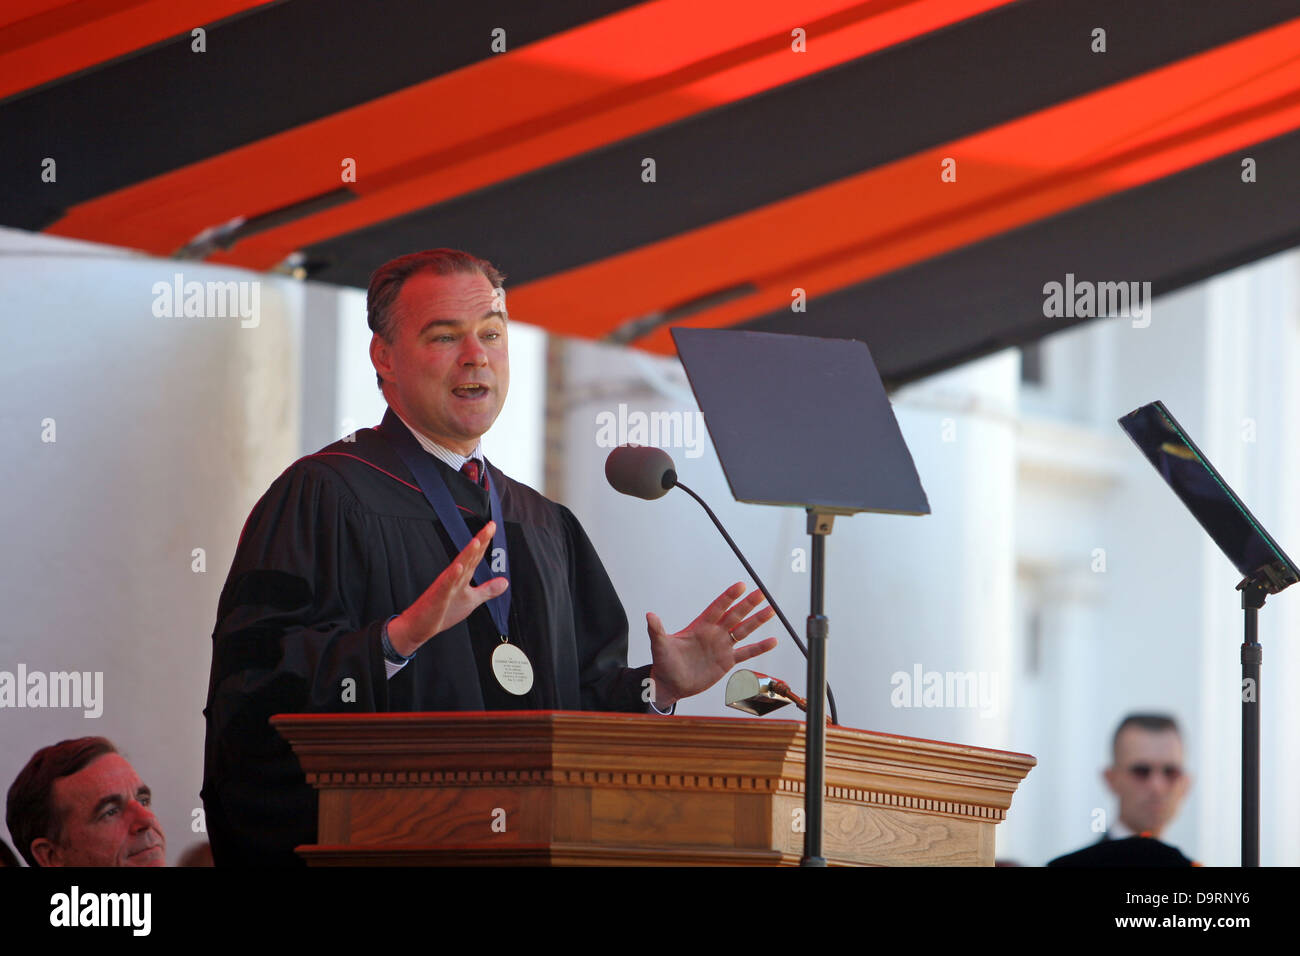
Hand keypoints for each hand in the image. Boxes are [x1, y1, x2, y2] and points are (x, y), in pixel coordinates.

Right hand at [387, 522, 506, 656]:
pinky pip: (445, 586)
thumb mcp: (471, 600)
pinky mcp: (437, 597)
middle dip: (480, 541)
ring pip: (457, 568)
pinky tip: (458, 568)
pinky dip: (451, 577)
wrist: (420, 626)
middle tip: (490, 526)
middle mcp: (454, 577)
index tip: (493, 526)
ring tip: (477, 541)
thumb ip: (487, 590)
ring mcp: (445, 586)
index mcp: (462, 576)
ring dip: (466, 555)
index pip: (476, 556)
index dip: (485, 541)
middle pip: (469, 556)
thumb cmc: (443, 611)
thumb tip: (505, 582)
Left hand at [646, 582, 777, 707]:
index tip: (741, 585)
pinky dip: (759, 647)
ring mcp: (722, 646)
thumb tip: (649, 615)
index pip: (718, 607)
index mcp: (700, 626)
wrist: (671, 683)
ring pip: (744, 631)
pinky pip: (746, 652)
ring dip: (757, 621)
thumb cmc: (664, 663)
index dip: (729, 597)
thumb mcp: (659, 646)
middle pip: (735, 615)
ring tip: (771, 610)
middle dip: (748, 604)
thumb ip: (657, 631)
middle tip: (762, 593)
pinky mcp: (726, 661)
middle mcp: (714, 633)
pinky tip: (773, 641)